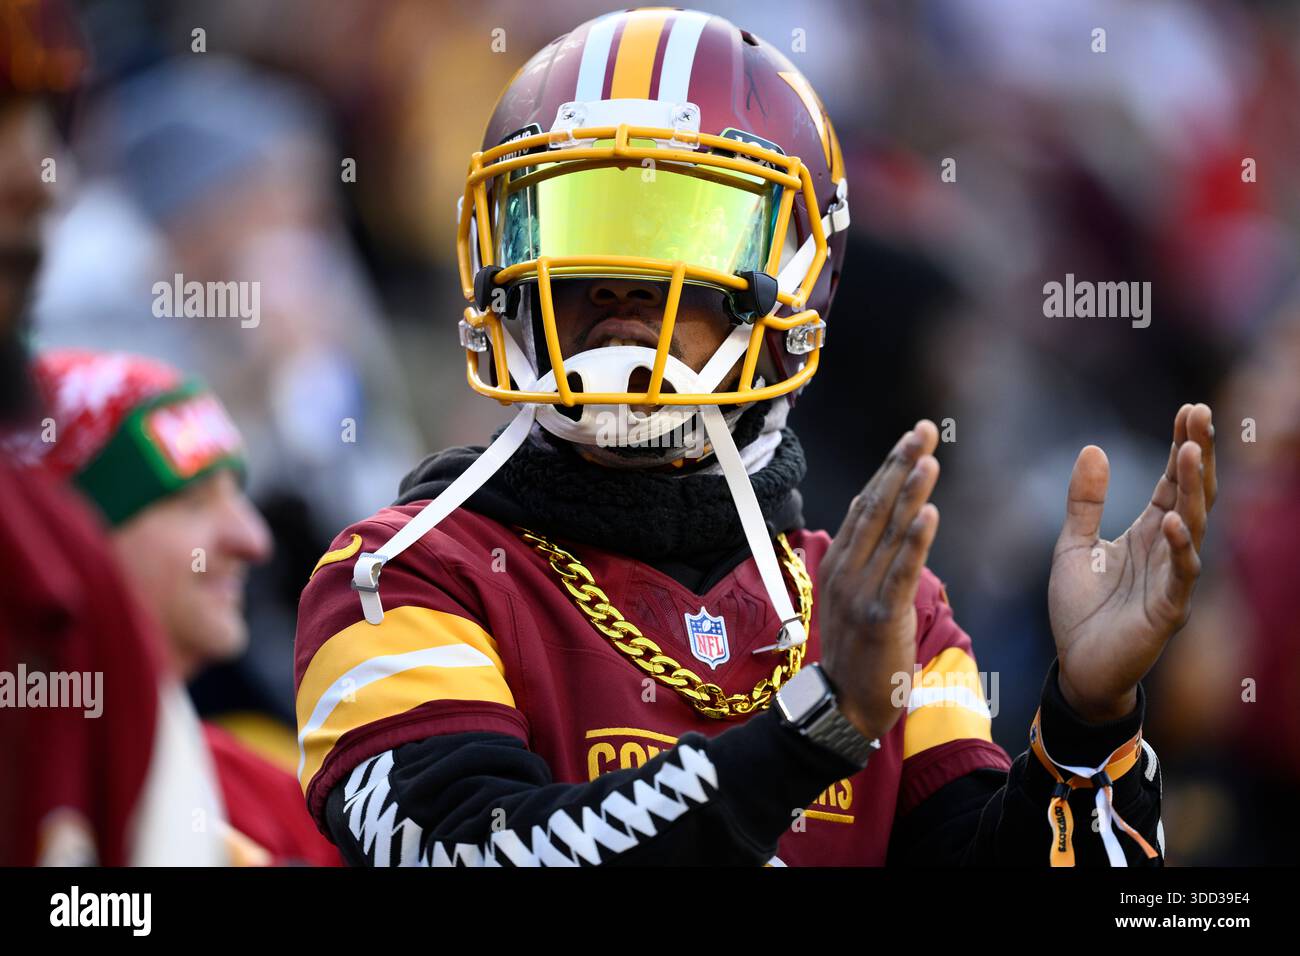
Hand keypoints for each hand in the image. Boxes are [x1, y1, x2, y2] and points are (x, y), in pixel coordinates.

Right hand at [818, 421, 940, 739]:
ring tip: (928, 460)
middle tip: (922, 431)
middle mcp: (846, 570)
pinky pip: (900, 571)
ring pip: (888, 533)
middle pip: (876, 507)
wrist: (845, 706)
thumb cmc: (858, 653)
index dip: (889, 468)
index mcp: (840, 562)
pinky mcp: (880, 615)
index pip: (866, 504)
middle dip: (900, 465)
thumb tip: (863, 507)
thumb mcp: (850, 596)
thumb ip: (860, 554)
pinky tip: (930, 513)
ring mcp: (860, 591)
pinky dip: (915, 541)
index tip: (910, 437)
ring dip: (911, 492)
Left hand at [1049, 404, 1217, 721]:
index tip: (1188, 408)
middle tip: (1200, 414)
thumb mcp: (1073, 545)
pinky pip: (1181, 574)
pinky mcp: (1169, 610)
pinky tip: (1174, 520)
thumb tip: (1093, 448)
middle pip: (1191, 493)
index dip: (1180, 445)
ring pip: (1195, 525)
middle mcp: (1168, 550)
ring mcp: (1173, 578)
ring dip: (1193, 489)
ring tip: (1190, 451)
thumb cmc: (1081, 609)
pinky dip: (1180, 546)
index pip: (1171, 481)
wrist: (1078, 666)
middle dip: (1197, 454)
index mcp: (1149, 532)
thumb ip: (1084, 501)